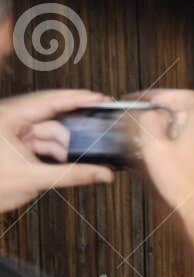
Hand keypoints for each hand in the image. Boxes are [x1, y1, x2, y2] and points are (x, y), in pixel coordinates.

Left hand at [0, 89, 115, 211]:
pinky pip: (43, 142)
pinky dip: (56, 151)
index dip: (76, 99)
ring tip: (80, 156)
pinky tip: (67, 160)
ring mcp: (14, 132)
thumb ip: (72, 175)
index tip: (97, 98)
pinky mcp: (17, 145)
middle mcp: (11, 120)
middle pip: (52, 115)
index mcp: (9, 117)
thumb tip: (100, 173)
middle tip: (98, 121)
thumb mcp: (33, 178)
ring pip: (49, 131)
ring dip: (65, 145)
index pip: (49, 101)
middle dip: (75, 126)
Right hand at [129, 89, 193, 230]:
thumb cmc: (187, 189)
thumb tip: (152, 112)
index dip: (164, 96)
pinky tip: (190, 166)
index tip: (150, 101)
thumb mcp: (154, 149)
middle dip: (174, 120)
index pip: (185, 95)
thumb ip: (149, 121)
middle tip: (157, 131)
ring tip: (173, 154)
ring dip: (188, 137)